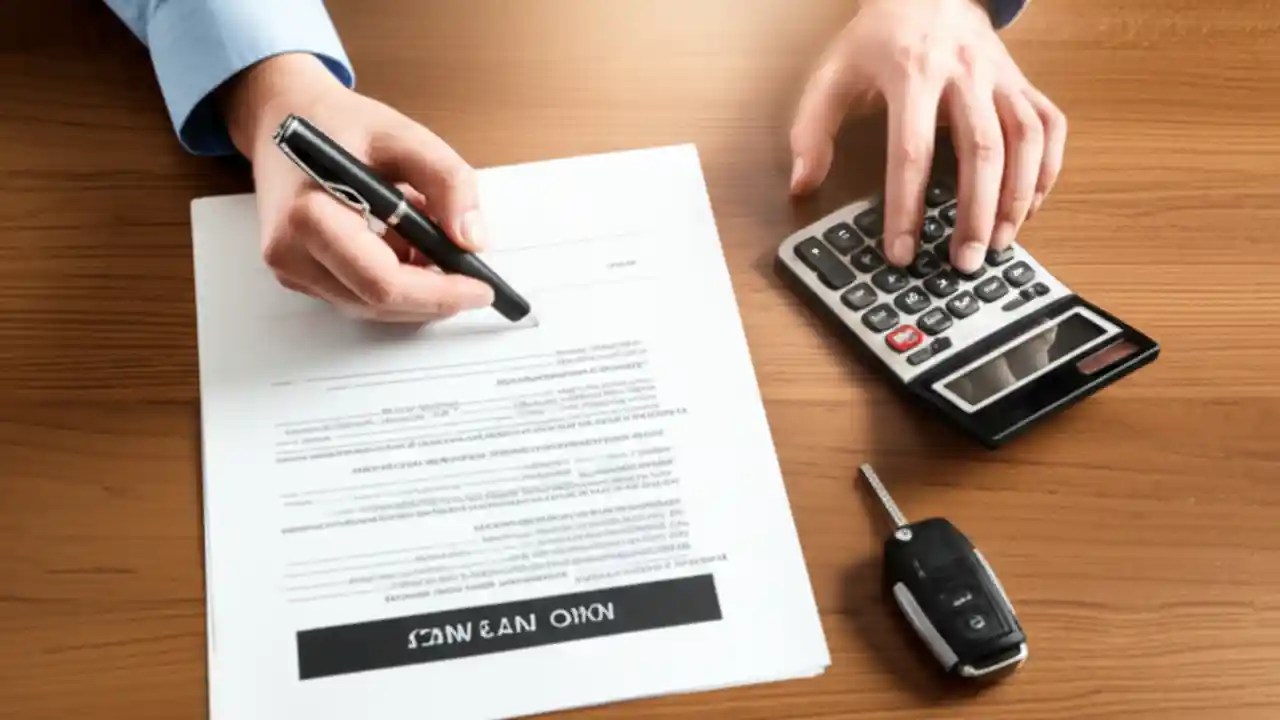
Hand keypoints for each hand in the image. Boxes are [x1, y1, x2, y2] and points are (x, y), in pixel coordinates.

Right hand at [219, 53, 493, 321]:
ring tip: (434, 246)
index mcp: (309, 215)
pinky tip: (408, 249)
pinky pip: (357, 295)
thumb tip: (472, 239)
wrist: (281, 117)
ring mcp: (290, 269)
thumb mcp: (403, 136)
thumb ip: (447, 181)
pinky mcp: (297, 275)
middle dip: (433, 296)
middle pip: (378, 302)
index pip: (383, 281)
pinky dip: (393, 282)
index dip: (439, 293)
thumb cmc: (338, 123)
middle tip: (473, 279)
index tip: (481, 288)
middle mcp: (290, 252)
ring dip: (414, 288)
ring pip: (370, 305)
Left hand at [789, 0, 1066, 273]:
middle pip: (980, 151)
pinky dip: (1048, 169)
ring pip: (1024, 140)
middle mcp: (964, 74)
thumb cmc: (879, 40)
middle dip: (975, 214)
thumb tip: (802, 185)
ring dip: (1017, 198)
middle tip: (965, 263)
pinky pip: (1050, 126)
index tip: (902, 252)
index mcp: (912, 74)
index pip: (911, 152)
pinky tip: (1030, 206)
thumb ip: (811, 129)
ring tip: (1001, 243)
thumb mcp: (833, 74)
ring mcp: (1000, 78)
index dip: (906, 207)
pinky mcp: (1023, 82)